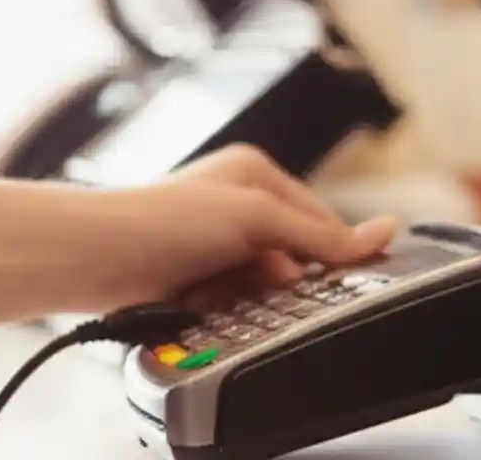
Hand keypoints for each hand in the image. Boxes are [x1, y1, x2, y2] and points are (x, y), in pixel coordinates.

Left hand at [96, 145, 396, 307]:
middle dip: (276, 278)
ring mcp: (215, 244)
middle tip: (254, 279)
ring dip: (245, 296)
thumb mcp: (257, 218)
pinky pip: (233, 303)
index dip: (330, 251)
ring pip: (261, 286)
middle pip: (291, 257)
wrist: (96, 258)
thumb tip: (384, 231)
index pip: (318, 218)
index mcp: (255, 173)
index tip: (346, 279)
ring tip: (214, 286)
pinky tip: (200, 300)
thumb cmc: (164, 219)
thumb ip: (321, 233)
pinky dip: (222, 308)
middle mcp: (236, 205)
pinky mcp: (196, 279)